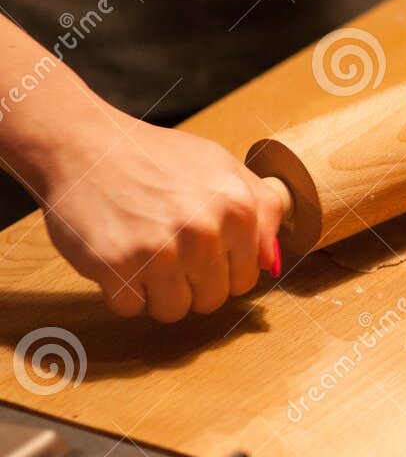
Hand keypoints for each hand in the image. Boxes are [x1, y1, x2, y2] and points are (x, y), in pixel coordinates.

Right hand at [39, 116, 283, 321]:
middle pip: (211, 300)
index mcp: (237, 208)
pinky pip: (130, 308)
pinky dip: (121, 291)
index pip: (245, 280)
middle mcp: (204, 231)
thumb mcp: (222, 166)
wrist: (84, 144)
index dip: (221, 271)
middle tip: (168, 250)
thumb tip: (271, 262)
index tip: (201, 252)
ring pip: (173, 311)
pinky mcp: (116, 266)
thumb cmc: (156, 158)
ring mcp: (159, 251)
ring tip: (144, 254)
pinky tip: (117, 256)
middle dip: (191, 284)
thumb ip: (262, 210)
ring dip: (157, 293)